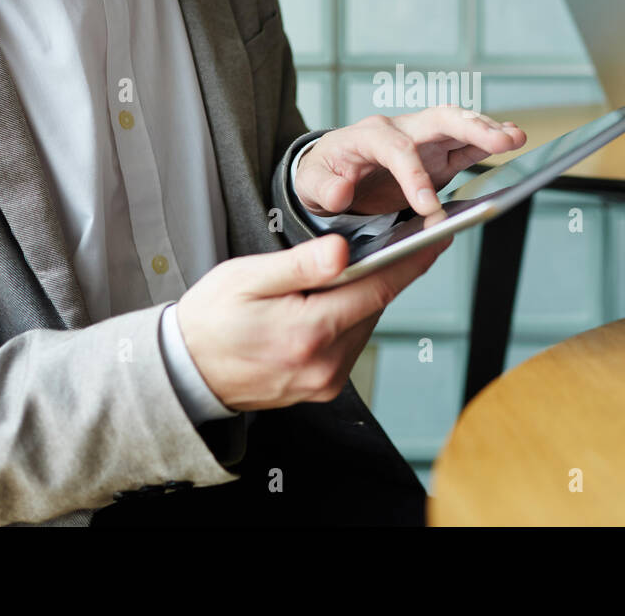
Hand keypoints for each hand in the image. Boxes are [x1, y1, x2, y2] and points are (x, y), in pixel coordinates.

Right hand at [176, 232, 451, 411]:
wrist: (185, 372)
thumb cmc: (211, 319)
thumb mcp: (246, 279)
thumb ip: (299, 265)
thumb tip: (343, 251)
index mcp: (308, 332)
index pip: (377, 290)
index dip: (412, 261)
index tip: (439, 237)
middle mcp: (324, 364)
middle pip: (374, 306)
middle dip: (387, 273)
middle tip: (401, 238)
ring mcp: (325, 380)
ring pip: (364, 324)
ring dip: (365, 295)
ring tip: (358, 267)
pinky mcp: (322, 387)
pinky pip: (350, 342)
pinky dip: (350, 316)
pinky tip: (335, 297)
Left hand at [293, 105, 526, 217]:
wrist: (330, 171)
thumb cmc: (322, 174)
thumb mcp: (310, 184)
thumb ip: (323, 188)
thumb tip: (340, 192)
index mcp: (368, 135)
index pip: (397, 148)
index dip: (414, 175)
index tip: (428, 207)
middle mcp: (400, 130)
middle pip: (439, 119)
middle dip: (471, 127)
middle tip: (502, 142)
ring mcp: (422, 140)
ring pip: (458, 126)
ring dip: (487, 130)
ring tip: (517, 138)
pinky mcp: (437, 155)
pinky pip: (465, 145)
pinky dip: (488, 143)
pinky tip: (512, 141)